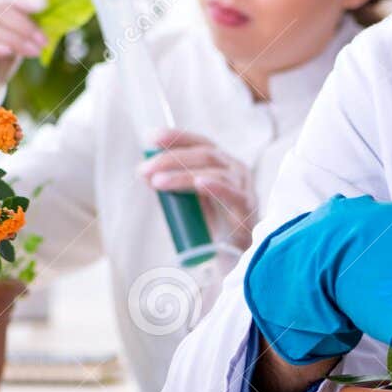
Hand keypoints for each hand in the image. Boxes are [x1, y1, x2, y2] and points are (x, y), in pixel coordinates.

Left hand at [138, 129, 256, 253]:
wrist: (237, 254)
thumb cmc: (214, 224)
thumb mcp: (189, 200)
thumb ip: (172, 185)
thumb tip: (144, 173)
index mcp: (222, 164)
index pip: (200, 143)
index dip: (177, 137)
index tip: (151, 138)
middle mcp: (235, 169)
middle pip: (204, 154)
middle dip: (171, 158)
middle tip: (145, 169)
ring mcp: (243, 187)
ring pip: (214, 172)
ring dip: (182, 175)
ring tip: (158, 182)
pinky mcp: (247, 208)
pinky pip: (232, 194)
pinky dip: (215, 187)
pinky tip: (199, 184)